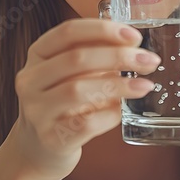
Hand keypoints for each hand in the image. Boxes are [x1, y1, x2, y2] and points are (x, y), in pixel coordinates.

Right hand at [9, 19, 160, 179]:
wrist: (40, 149)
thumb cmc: (64, 103)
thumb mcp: (73, 73)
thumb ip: (96, 54)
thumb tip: (133, 42)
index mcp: (38, 55)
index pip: (68, 32)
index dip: (103, 30)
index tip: (134, 36)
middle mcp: (31, 80)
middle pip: (76, 59)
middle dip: (118, 56)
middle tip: (149, 61)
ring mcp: (37, 111)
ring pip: (77, 90)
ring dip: (118, 85)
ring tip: (145, 86)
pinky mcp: (50, 139)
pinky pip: (85, 123)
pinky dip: (110, 114)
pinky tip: (122, 111)